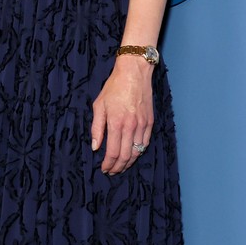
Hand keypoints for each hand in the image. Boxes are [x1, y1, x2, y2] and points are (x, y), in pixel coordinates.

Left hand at [90, 55, 153, 174]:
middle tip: (112, 171)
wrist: (134, 73)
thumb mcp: (99, 105)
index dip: (108, 164)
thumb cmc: (114, 87)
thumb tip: (96, 147)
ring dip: (129, 163)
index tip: (104, 168)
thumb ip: (97, 128)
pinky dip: (139, 152)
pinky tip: (133, 154)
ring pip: (137, 152)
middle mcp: (131, 126)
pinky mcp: (150, 122)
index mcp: (116, 123)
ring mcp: (142, 125)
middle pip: (126, 156)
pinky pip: (145, 143)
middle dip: (118, 167)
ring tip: (121, 167)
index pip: (113, 152)